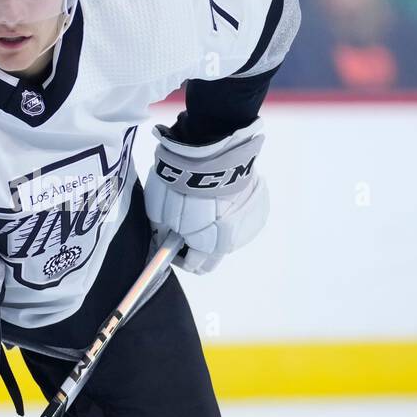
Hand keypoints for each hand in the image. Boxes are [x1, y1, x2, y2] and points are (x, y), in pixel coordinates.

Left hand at [143, 117, 267, 273]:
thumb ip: (161, 231)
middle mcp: (230, 241)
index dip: (179, 258)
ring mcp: (248, 224)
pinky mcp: (258, 207)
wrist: (212, 150)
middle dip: (197, 250)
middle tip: (185, 232)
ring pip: (227, 239)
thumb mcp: (158, 209)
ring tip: (202, 209)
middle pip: (212, 258)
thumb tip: (162, 241)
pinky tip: (218, 199)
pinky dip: (228, 215)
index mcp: (207, 246)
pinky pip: (240, 220)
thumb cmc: (180, 182)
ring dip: (214, 232)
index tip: (171, 247)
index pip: (194, 266)